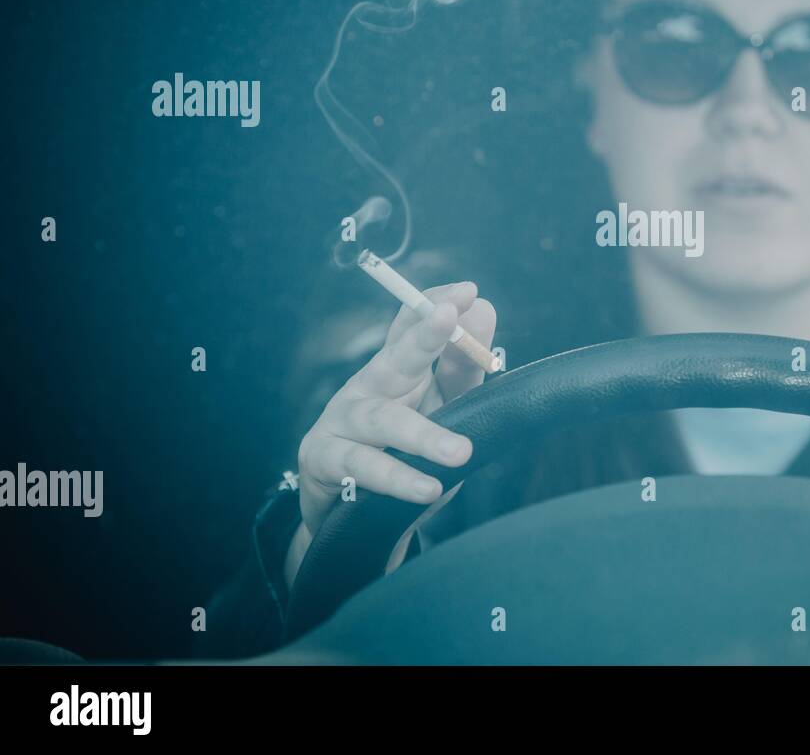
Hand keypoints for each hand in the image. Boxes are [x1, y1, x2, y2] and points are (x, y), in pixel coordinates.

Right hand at [289, 281, 497, 571]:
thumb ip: (464, 369)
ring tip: (460, 452)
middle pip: (395, 355)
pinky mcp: (323, 458)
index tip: (467, 292)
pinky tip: (428, 488)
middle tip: (450, 315)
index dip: (436, 305)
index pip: (413, 326)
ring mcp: (341, 420)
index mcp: (398, 370)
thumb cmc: (403, 455)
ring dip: (422, 435)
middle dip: (423, 335)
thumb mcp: (442, 409)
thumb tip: (484, 310)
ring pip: (382, 420)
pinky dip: (396, 478)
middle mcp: (368, 386)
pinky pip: (361, 466)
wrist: (352, 518)